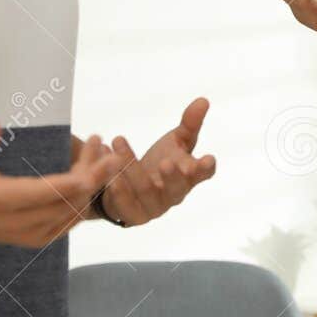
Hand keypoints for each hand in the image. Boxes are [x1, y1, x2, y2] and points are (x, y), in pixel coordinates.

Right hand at [0, 119, 121, 248]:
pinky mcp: (42, 238)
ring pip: (73, 209)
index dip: (66, 184)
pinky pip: (72, 218)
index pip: (36, 194)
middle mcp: (16, 223)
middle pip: (63, 201)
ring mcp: (32, 234)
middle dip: (91, 174)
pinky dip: (87, 195)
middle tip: (106, 147)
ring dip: (92, 181)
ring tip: (99, 148)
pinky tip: (93, 169)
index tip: (93, 169)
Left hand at [98, 98, 217, 226]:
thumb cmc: (160, 162)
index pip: (203, 174)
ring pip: (145, 190)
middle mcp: (175, 195)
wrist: (130, 187)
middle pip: (176, 189)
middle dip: (172, 177)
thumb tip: (203, 100)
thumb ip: (189, 124)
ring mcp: (154, 208)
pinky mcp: (133, 215)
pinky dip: (117, 187)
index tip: (208, 159)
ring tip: (118, 140)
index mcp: (189, 176)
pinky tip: (108, 169)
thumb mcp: (176, 141)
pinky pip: (125, 204)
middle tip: (165, 163)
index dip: (206, 168)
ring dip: (130, 166)